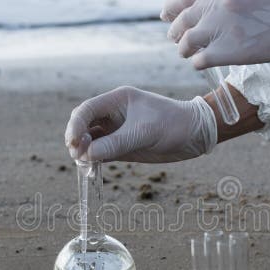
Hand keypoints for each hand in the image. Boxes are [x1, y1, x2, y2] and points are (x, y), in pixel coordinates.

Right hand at [64, 86, 216, 162]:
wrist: (196, 135)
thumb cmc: (173, 125)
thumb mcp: (144, 133)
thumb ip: (116, 143)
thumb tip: (87, 154)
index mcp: (117, 100)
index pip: (87, 109)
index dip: (75, 125)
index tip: (73, 142)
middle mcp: (113, 114)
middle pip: (83, 124)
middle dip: (75, 138)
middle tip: (77, 154)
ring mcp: (117, 131)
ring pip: (89, 139)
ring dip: (83, 151)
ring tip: (84, 163)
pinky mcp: (122, 146)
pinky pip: (101, 152)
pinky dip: (93, 160)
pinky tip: (91, 168)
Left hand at [161, 0, 269, 69]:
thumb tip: (204, 14)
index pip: (180, 0)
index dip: (172, 13)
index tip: (170, 20)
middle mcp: (216, 3)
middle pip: (180, 23)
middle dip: (177, 34)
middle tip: (181, 42)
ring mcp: (221, 27)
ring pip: (185, 43)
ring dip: (186, 50)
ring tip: (191, 54)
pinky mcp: (230, 51)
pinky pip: (199, 60)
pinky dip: (199, 63)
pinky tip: (206, 62)